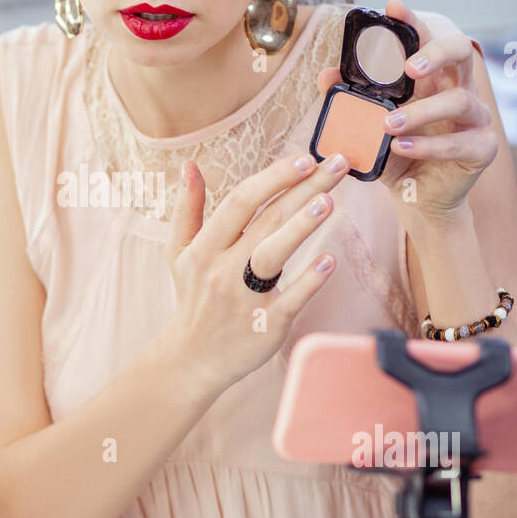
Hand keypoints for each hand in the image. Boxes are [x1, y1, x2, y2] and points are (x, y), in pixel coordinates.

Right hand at [161, 149, 350, 396]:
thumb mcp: (179, 252)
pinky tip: (328, 261)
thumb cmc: (193, 298)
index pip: (239, 202)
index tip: (304, 158)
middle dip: (302, 188)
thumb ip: (187, 208)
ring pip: (273, 255)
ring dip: (300, 227)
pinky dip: (308, 280)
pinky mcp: (266, 325)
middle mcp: (223, 269)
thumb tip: (190, 167)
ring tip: (328, 201)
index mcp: (204, 248)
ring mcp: (244, 298)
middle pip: (265, 220)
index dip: (272, 177)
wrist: (191, 360)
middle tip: (336, 164)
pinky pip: (290, 299)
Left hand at [317, 0, 497, 219]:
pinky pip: (460, 142)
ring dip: (421, 111)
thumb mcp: (367, 127)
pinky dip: (429, 145)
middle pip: (460, 52)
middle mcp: (457, 89)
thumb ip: (350, 101)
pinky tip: (402, 147)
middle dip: (436, 52)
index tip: (393, 8)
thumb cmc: (396, 154)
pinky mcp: (482, 147)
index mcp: (432, 77)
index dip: (412, 22)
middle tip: (410, 66)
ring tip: (388, 124)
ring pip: (460, 101)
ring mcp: (475, 118)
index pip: (426, 38)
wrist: (417, 199)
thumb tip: (327, 75)